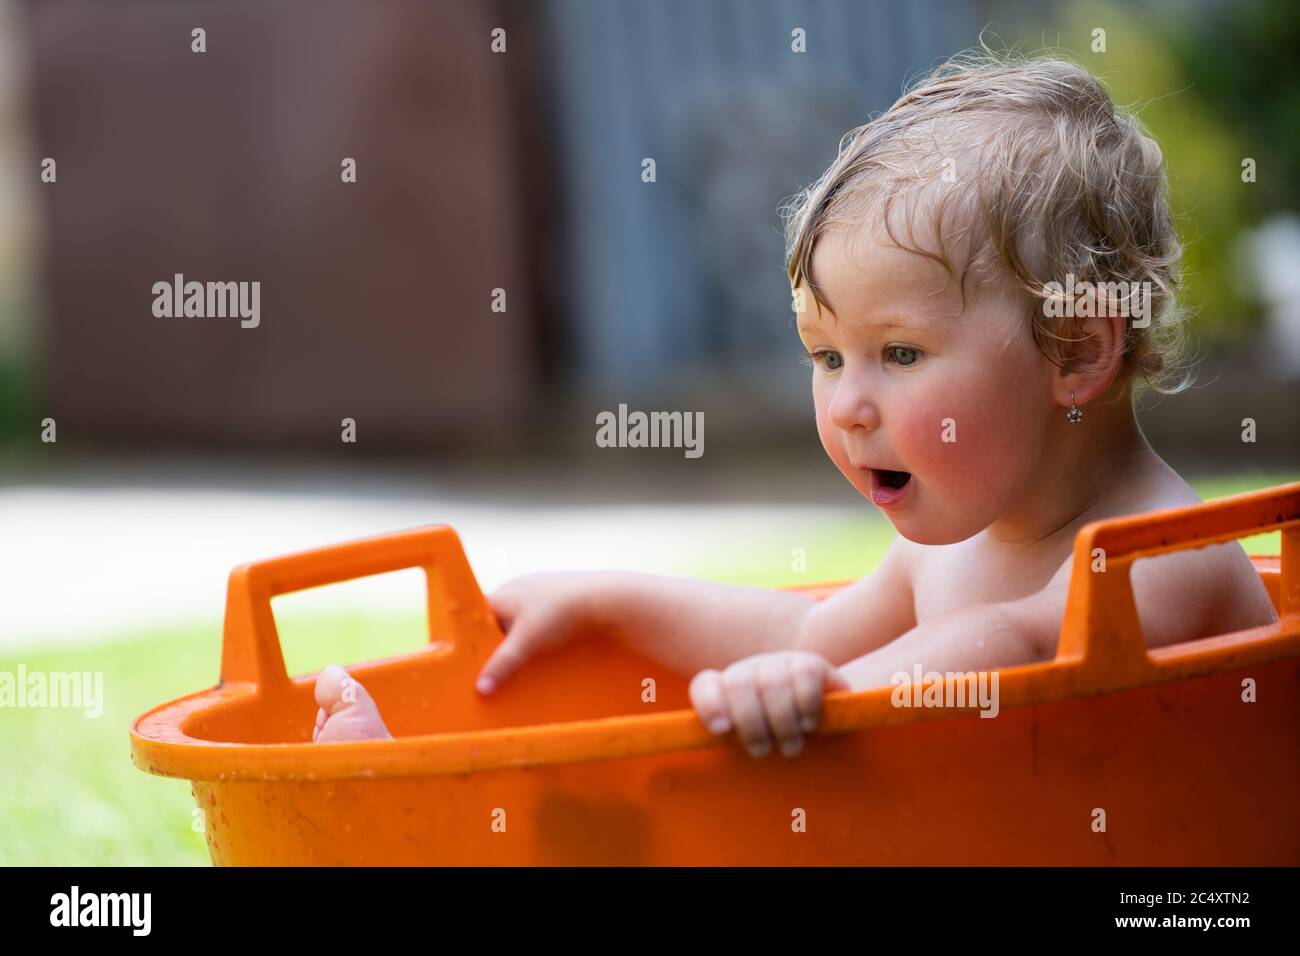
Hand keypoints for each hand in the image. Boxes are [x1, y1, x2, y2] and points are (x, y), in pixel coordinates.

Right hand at [476, 572, 606, 693]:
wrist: (607, 599)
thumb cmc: (560, 615)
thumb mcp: (526, 643)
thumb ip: (502, 665)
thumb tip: (480, 689)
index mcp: (504, 593)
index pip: (477, 614)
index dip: (471, 636)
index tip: (470, 659)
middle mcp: (520, 588)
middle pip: (498, 619)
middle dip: (498, 642)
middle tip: (497, 666)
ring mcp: (543, 590)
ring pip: (522, 620)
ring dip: (522, 639)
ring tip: (525, 660)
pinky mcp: (563, 598)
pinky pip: (543, 619)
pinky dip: (542, 633)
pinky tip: (549, 647)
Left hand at [689, 651, 849, 757]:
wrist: (825, 722)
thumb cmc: (780, 741)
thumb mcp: (753, 744)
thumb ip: (734, 744)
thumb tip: (717, 754)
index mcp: (727, 690)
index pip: (706, 685)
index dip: (710, 705)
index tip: (721, 730)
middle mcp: (750, 671)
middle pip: (738, 684)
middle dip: (750, 724)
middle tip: (762, 752)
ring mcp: (779, 663)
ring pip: (772, 683)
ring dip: (781, 723)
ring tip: (790, 748)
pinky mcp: (811, 663)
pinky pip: (805, 675)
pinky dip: (806, 705)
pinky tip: (808, 725)